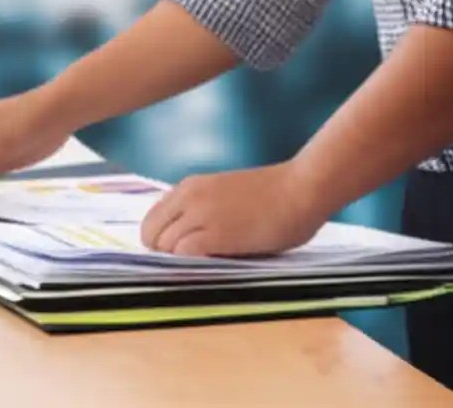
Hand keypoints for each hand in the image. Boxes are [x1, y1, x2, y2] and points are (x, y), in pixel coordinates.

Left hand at [139, 161, 331, 256]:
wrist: (301, 189)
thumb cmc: (274, 194)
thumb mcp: (225, 195)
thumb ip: (202, 211)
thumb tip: (187, 239)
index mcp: (189, 187)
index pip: (153, 218)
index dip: (160, 239)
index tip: (176, 252)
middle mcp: (188, 198)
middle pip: (151, 234)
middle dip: (163, 252)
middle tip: (188, 264)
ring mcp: (200, 215)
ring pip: (164, 246)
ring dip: (178, 260)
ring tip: (204, 265)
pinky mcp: (214, 234)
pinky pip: (183, 254)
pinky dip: (190, 264)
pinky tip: (212, 265)